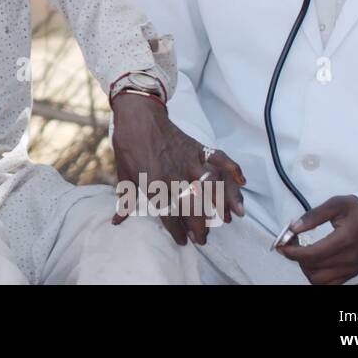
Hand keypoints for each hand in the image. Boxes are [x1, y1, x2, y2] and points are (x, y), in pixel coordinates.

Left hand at [109, 92, 244, 245]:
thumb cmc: (129, 147)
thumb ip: (125, 201)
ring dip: (223, 204)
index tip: (185, 241)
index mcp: (153, 184)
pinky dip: (233, 168)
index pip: (169, 215)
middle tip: (203, 239)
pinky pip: (219, 158)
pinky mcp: (197, 148)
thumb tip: (116, 222)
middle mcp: (174, 175)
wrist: (137, 116)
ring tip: (229, 219)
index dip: (178, 232)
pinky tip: (242, 182)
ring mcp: (188, 161)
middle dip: (201, 227)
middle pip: (193, 207)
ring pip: (211, 186)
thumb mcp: (124, 175)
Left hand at [277, 195, 357, 284]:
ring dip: (306, 268)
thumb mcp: (336, 204)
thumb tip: (293, 228)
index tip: (282, 244)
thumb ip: (313, 216)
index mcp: (344, 240)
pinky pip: (329, 284)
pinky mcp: (352, 273)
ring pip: (318, 280)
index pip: (312, 255)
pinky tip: (314, 262)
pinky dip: (317, 276)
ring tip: (304, 253)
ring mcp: (351, 269)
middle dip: (296, 257)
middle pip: (312, 269)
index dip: (292, 252)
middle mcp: (348, 259)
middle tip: (292, 244)